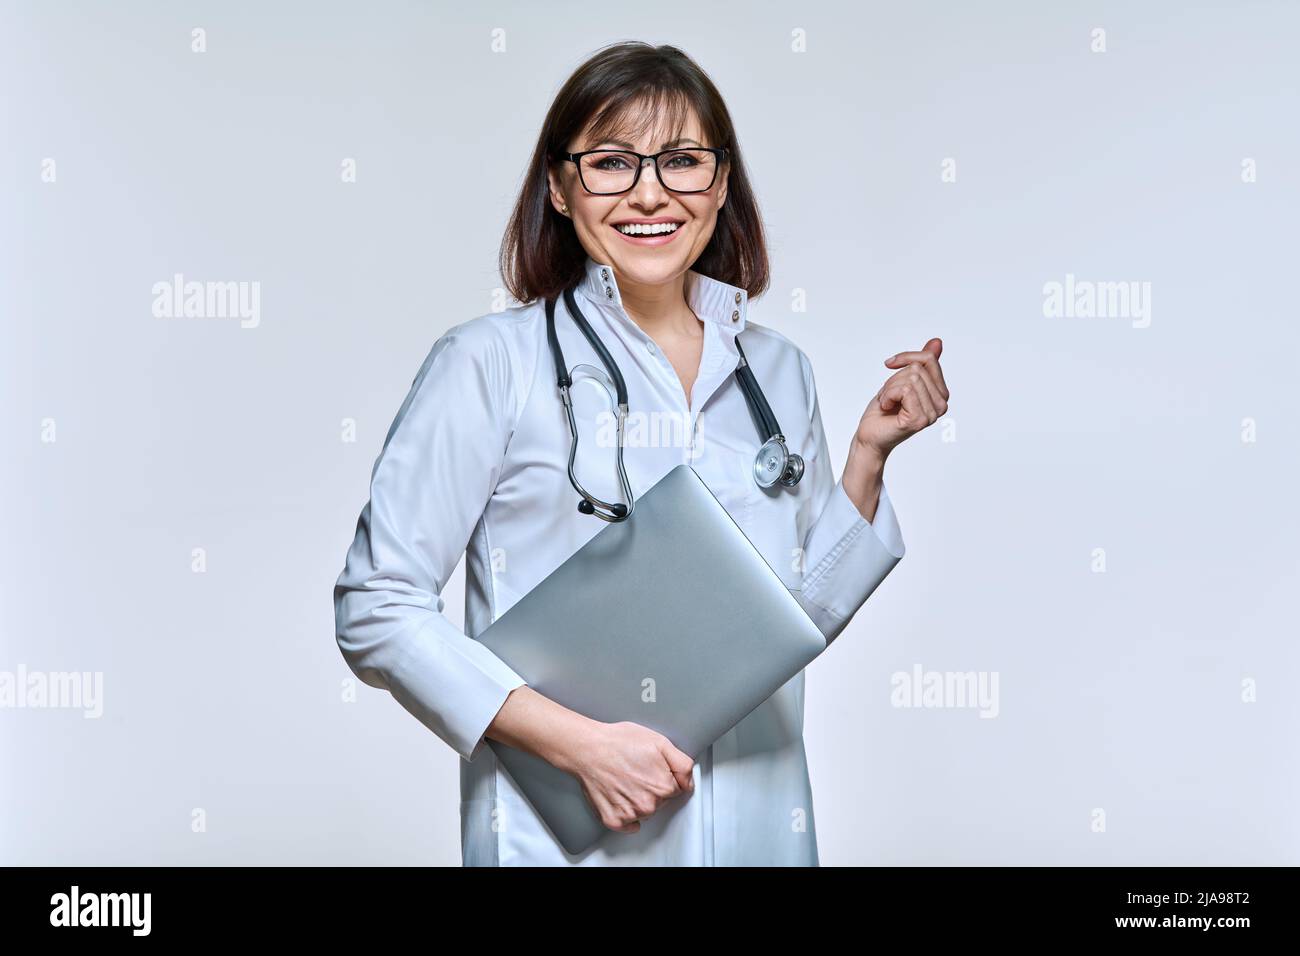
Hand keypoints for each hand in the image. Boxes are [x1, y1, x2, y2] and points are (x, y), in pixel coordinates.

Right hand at [563, 721, 695, 833]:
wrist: (587, 748)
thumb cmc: (619, 742)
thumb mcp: (660, 742)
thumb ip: (683, 764)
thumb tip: (689, 782)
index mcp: (664, 787)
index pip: (676, 789)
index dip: (664, 776)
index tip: (652, 769)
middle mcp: (649, 805)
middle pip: (661, 801)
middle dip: (652, 787)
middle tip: (636, 771)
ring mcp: (631, 815)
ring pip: (645, 811)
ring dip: (638, 799)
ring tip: (624, 779)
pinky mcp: (614, 820)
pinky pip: (628, 824)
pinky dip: (625, 813)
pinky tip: (618, 794)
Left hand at [854, 337, 949, 459]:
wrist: (869, 435)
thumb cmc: (884, 411)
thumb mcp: (901, 380)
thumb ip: (921, 363)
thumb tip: (937, 342)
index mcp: (941, 393)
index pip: (929, 359)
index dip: (906, 357)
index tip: (890, 365)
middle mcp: (942, 404)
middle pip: (917, 368)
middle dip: (895, 379)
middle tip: (889, 396)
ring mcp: (933, 413)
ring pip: (910, 378)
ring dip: (890, 388)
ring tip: (888, 403)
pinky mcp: (920, 419)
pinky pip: (905, 390)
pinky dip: (888, 395)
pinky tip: (886, 408)